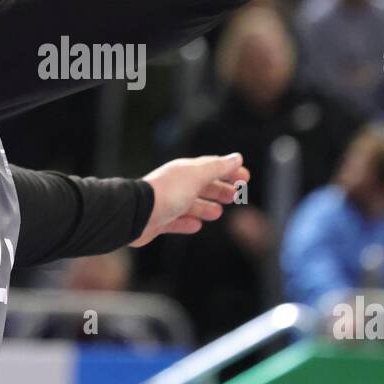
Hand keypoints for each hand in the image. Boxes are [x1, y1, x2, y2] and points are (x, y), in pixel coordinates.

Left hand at [130, 153, 250, 247]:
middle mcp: (176, 185)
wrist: (137, 213)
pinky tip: (196, 225)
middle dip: (220, 189)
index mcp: (185, 171)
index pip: (212, 167)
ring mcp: (167, 203)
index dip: (229, 171)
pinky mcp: (159, 222)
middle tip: (235, 196)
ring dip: (206, 207)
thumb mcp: (197, 176)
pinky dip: (188, 223)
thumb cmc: (168, 192)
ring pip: (191, 204)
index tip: (246, 178)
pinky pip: (177, 221)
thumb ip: (217, 167)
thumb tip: (237, 158)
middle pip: (202, 185)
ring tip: (218, 212)